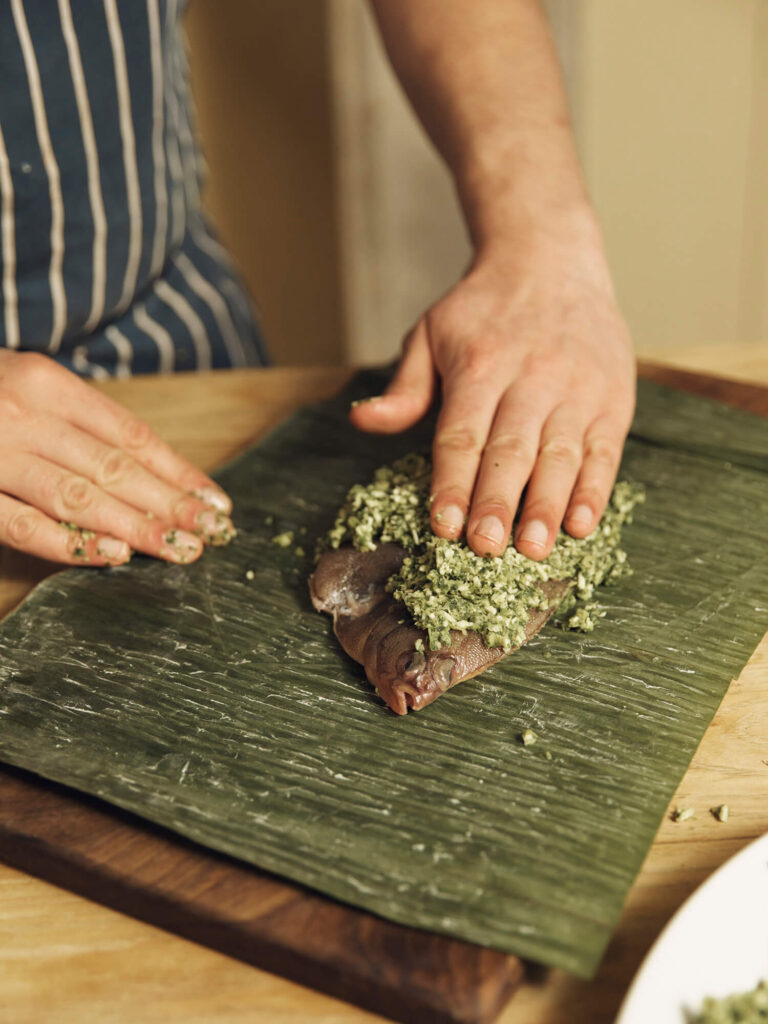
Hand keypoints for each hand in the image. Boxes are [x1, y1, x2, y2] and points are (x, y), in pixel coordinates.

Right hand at [0, 352, 234, 565]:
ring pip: (77, 495)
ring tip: (179, 550)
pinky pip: (21, 523)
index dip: (177, 471)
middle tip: (210, 534)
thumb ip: (75, 424)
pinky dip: (68, 542)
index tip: (215, 502)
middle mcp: (22, 412)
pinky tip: (112, 556)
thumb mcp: (24, 388)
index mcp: (46, 382)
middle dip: (169, 504)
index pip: (130, 434)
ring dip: (135, 527)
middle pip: (113, 466)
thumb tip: (148, 474)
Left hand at [351, 230, 635, 559]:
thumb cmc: (482, 308)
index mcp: (480, 364)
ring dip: (548, 506)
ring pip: (561, 455)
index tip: (443, 525)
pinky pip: (605, 451)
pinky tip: (581, 525)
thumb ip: (405, 387)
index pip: (463, 434)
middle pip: (511, 449)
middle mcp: (531, 377)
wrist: (551, 257)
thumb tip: (362, 420)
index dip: (453, 482)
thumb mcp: (431, 333)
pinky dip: (594, 491)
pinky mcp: (613, 398)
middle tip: (486, 548)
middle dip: (498, 502)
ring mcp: (577, 388)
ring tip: (535, 550)